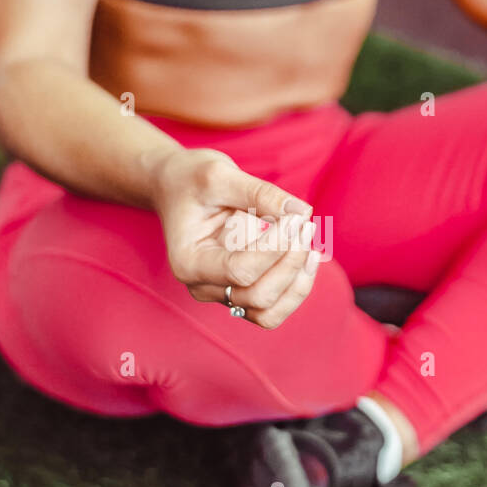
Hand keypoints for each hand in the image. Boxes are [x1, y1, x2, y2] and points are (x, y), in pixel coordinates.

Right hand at [151, 148, 319, 329]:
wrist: (178, 188)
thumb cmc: (192, 180)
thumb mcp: (220, 174)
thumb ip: (260, 193)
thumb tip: (302, 212)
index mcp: (188, 262)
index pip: (240, 271)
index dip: (275, 247)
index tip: (295, 217)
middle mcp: (202, 286)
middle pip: (258, 296)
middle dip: (290, 262)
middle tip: (303, 223)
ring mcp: (221, 293)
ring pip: (269, 312)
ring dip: (297, 281)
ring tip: (308, 242)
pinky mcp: (240, 292)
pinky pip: (274, 308)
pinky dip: (295, 287)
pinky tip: (307, 255)